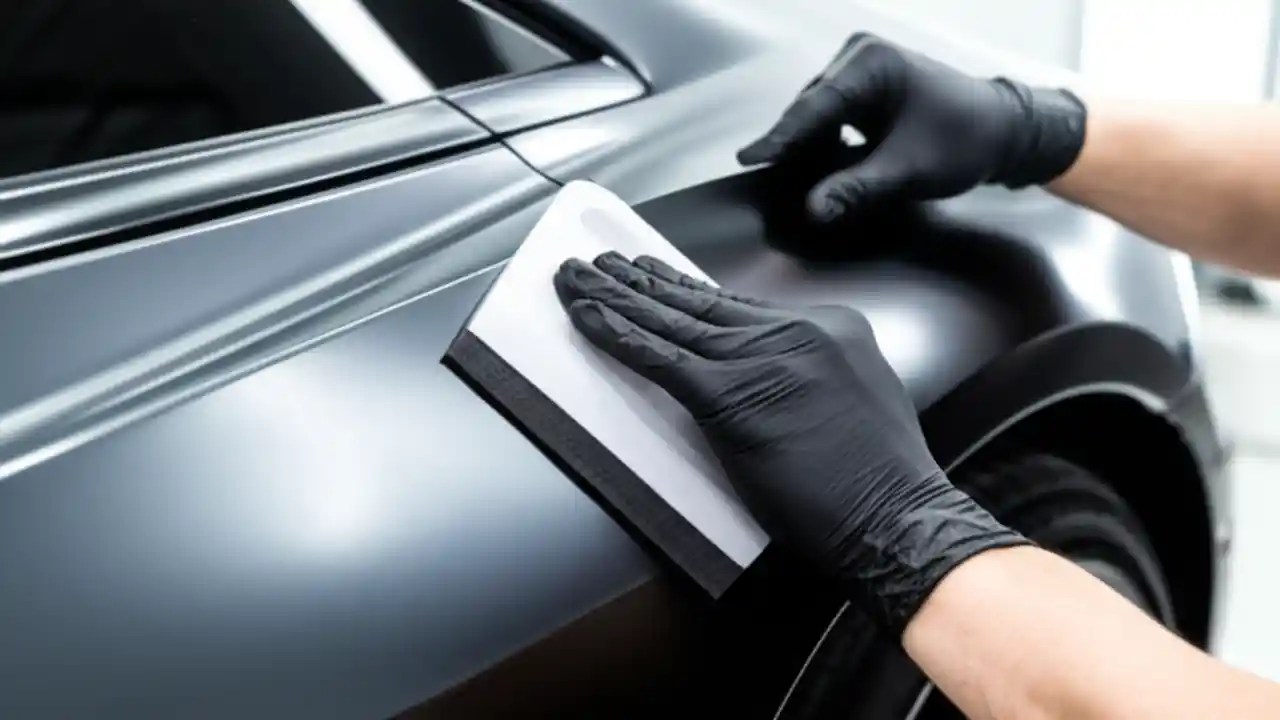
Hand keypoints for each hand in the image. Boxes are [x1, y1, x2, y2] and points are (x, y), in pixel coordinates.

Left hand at [554, 252, 1025, 631]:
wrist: (899, 516)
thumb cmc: (882, 480)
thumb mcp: (857, 400)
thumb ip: (811, 375)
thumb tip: (766, 378)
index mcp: (825, 327)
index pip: (738, 305)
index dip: (685, 290)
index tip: (655, 275)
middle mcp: (793, 330)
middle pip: (698, 301)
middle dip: (640, 280)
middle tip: (599, 261)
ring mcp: (761, 357)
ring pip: (671, 319)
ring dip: (614, 297)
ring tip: (576, 277)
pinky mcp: (730, 394)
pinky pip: (659, 356)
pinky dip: (617, 334)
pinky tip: (587, 317)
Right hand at [738, 33, 1086, 221]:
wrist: (1005, 130)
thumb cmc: (965, 140)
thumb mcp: (908, 170)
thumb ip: (856, 188)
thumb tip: (815, 209)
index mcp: (872, 63)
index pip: (813, 107)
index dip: (779, 137)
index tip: (749, 158)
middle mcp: (862, 55)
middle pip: (810, 108)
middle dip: (792, 143)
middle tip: (765, 174)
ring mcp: (863, 67)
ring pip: (817, 112)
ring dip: (808, 143)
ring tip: (791, 174)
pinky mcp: (866, 84)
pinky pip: (831, 113)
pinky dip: (824, 139)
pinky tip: (820, 164)